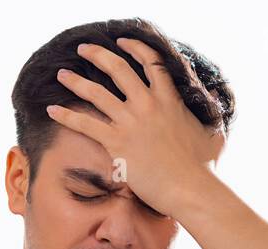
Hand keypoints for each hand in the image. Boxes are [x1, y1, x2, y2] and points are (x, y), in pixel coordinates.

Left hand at [47, 36, 225, 218]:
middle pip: (117, 69)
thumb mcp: (212, 135)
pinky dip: (66, 116)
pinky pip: (84, 123)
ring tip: (62, 75)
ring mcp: (130, 121)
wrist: (190, 187)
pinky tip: (52, 110)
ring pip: (96, 93)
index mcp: (169, 99)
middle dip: (98, 55)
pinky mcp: (116, 142)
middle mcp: (147, 104)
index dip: (135, 48)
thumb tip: (216, 118)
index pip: (150, 62)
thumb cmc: (203, 168)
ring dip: (76, 82)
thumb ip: (209, 121)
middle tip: (83, 50)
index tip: (122, 42)